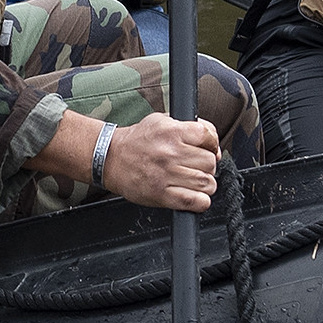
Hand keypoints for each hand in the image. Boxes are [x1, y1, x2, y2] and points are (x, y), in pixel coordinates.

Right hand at [100, 112, 223, 209]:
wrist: (110, 158)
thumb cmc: (137, 140)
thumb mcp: (161, 121)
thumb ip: (188, 125)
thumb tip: (213, 140)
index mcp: (171, 132)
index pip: (209, 137)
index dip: (212, 145)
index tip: (208, 149)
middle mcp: (170, 153)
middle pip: (210, 163)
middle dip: (207, 166)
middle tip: (197, 166)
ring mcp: (166, 175)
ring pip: (207, 183)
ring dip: (205, 184)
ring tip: (194, 181)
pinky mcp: (162, 195)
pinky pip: (196, 202)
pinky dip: (201, 201)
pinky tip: (194, 195)